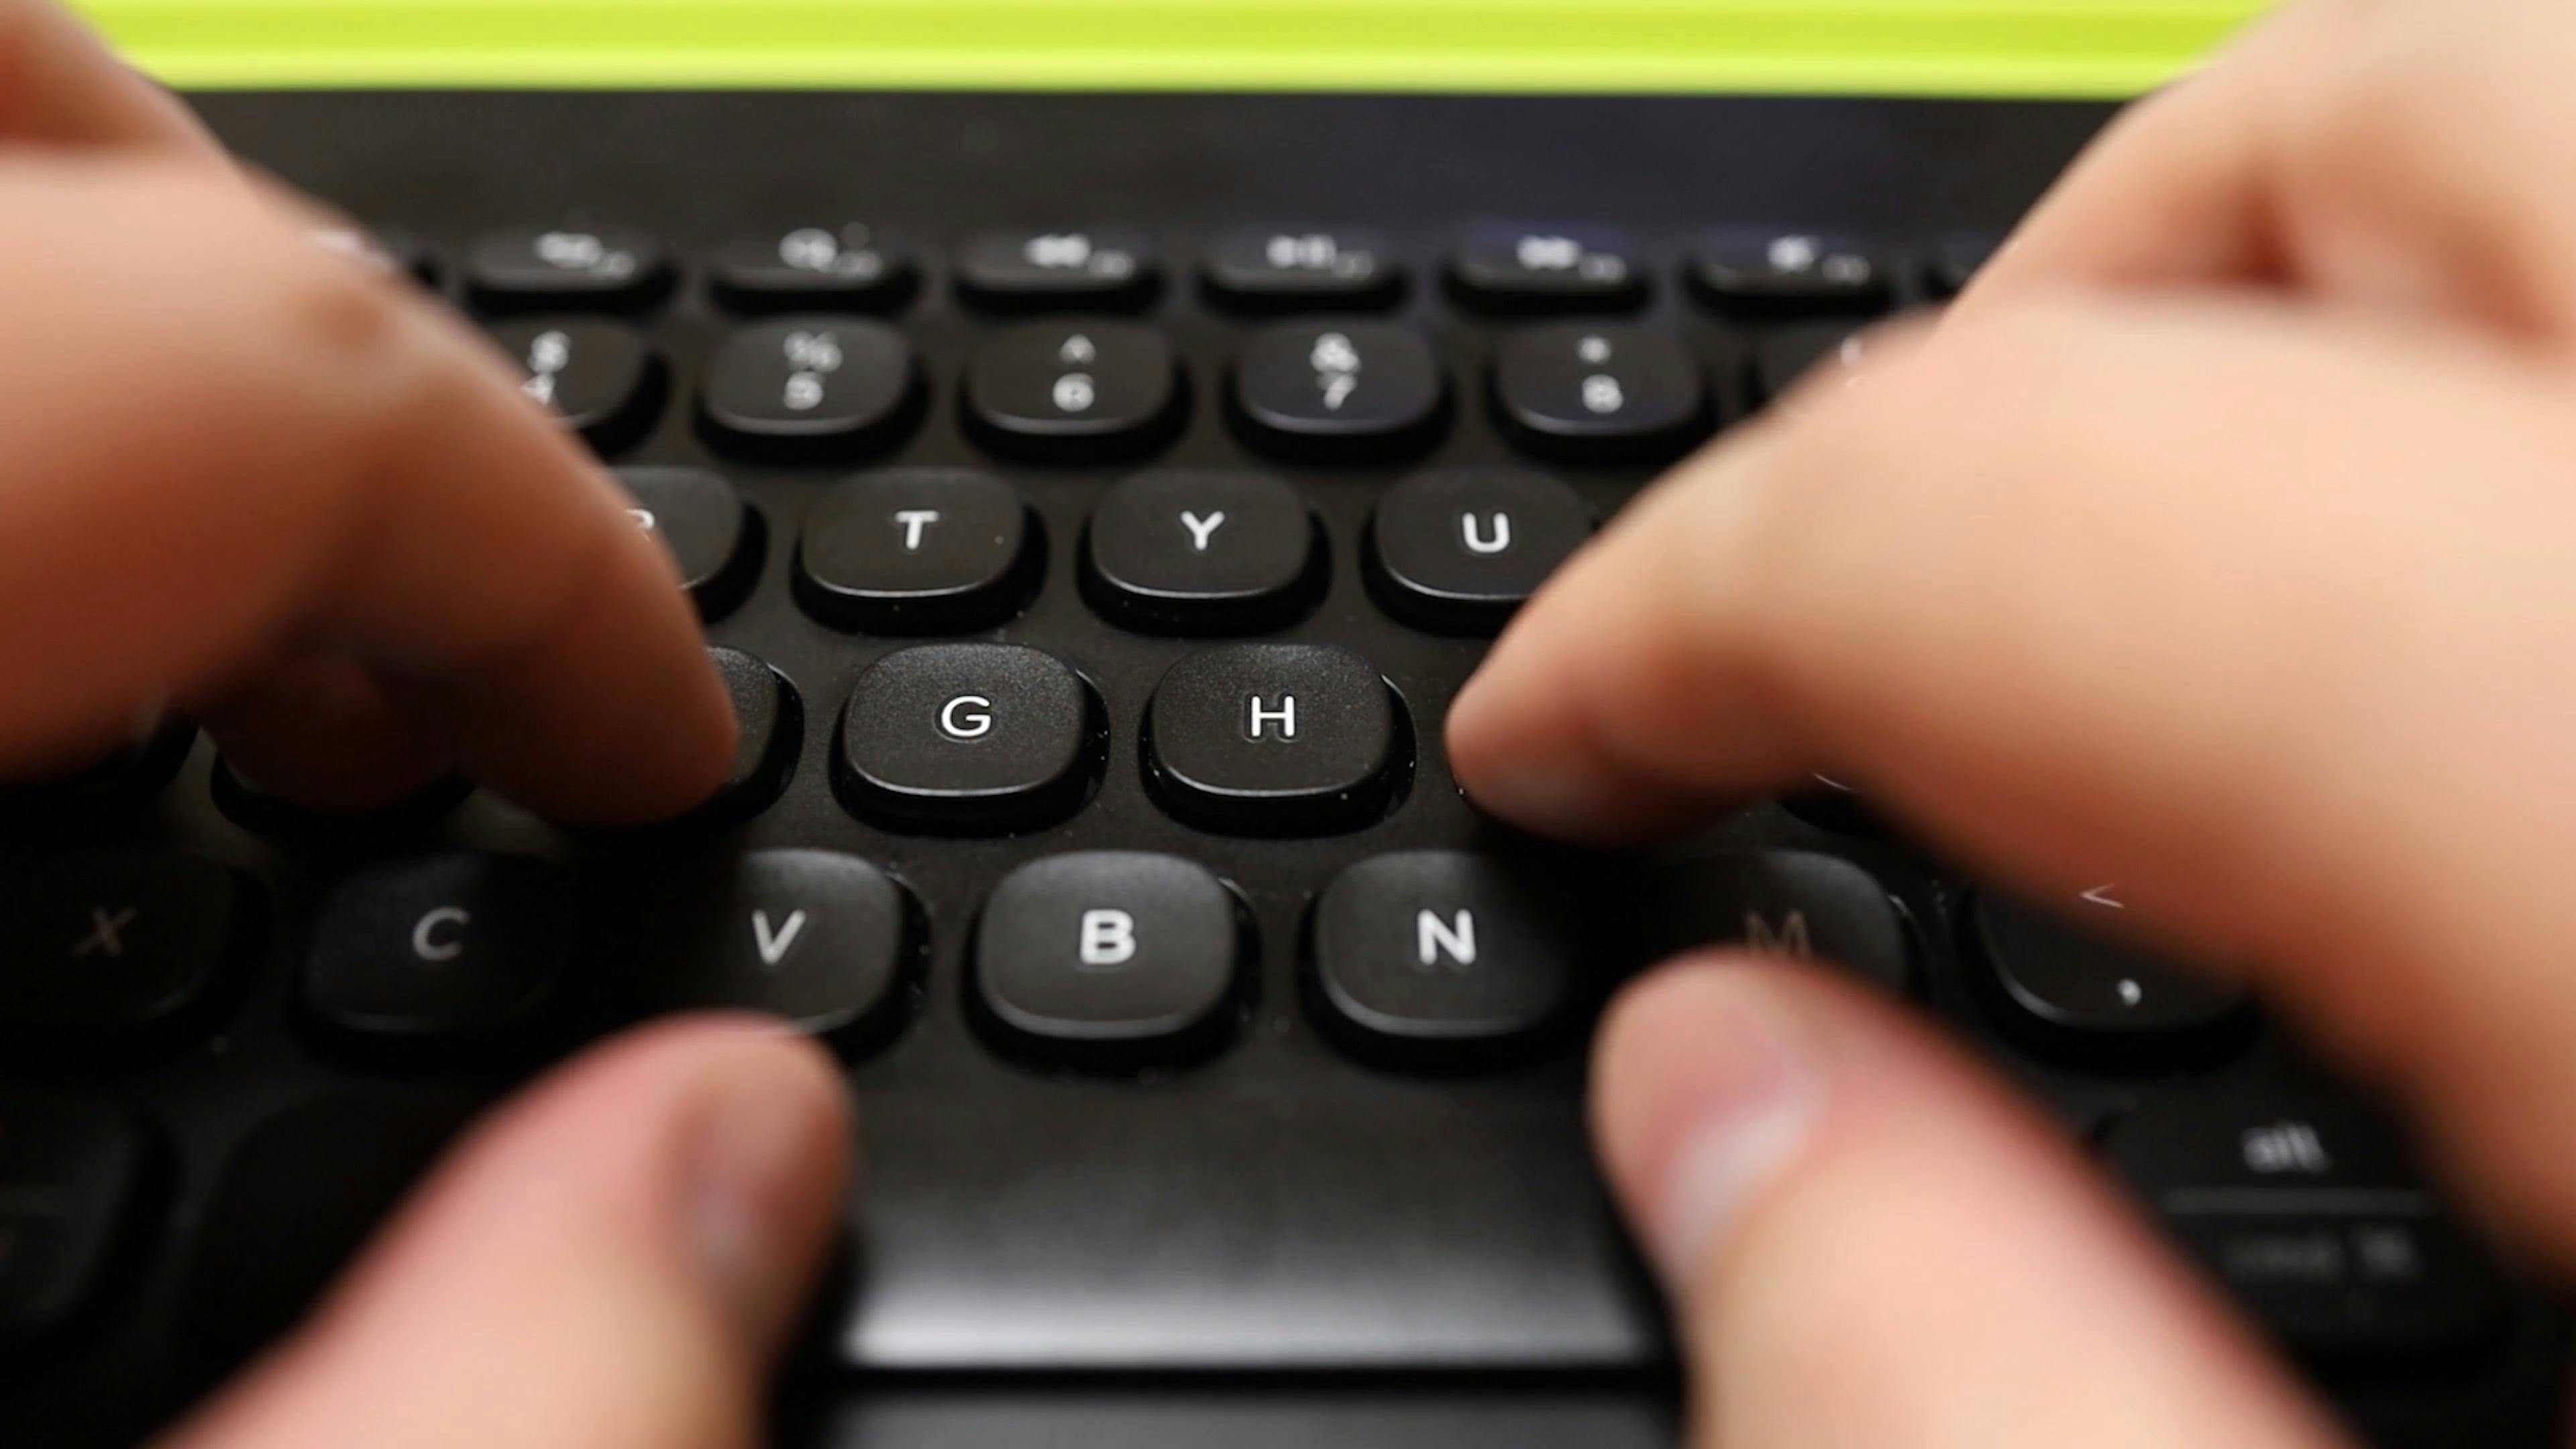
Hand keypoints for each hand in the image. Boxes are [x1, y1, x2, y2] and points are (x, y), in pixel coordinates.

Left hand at [1, 7, 842, 1444]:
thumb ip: (448, 1411)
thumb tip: (728, 1166)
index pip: (269, 385)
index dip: (547, 557)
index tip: (646, 749)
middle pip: (16, 107)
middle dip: (293, 295)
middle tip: (418, 593)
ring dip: (114, 311)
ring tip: (217, 635)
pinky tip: (12, 647)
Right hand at [1449, 0, 2575, 1441]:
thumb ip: (1993, 1415)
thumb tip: (1720, 1120)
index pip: (2064, 507)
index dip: (1706, 596)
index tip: (1565, 734)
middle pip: (2428, 133)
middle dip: (2033, 320)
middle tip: (1838, 574)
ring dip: (2296, 301)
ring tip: (2116, 572)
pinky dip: (2479, 433)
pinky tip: (2409, 681)